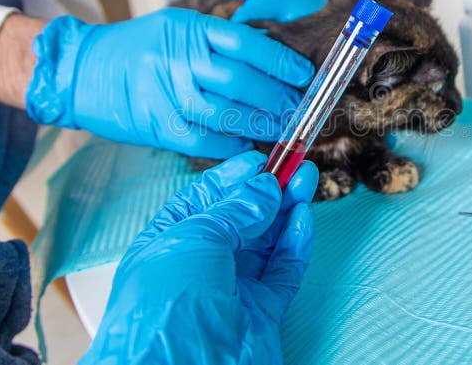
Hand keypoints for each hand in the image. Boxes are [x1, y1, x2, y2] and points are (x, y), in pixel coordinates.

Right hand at [25, 8, 314, 157]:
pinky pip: (200, 138)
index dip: (280, 62)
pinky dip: (227, 144)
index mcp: (188, 28)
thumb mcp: (175, 29)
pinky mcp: (154, 123)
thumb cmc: (135, 50)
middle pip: (240, 81)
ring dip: (259, 124)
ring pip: (224, 112)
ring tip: (282, 130)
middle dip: (276, 98)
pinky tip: (245, 145)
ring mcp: (164, 91)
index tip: (303, 76)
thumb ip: (216, 43)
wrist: (79, 70)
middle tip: (299, 110)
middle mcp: (177, 56)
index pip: (246, 44)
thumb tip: (267, 63)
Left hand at [80, 151, 318, 364]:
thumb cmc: (165, 304)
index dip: (233, 178)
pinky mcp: (260, 312)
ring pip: (266, 243)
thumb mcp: (195, 237)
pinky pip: (282, 272)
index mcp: (169, 242)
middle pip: (241, 219)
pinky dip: (295, 246)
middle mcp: (200, 265)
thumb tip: (264, 188)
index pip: (204, 200)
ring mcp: (231, 289)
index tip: (259, 159)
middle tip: (294, 165)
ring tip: (306, 182)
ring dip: (286, 212)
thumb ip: (235, 210)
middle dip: (267, 191)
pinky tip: (304, 220)